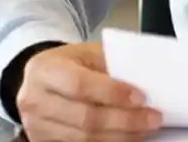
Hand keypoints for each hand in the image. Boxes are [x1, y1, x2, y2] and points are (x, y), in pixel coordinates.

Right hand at [16, 42, 162, 140]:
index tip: (140, 97)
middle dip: (124, 120)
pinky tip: (126, 138)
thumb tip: (145, 83)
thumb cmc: (69, 64)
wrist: (40, 80)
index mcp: (44, 70)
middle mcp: (34, 100)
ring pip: (83, 139)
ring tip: (143, 129)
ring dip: (120, 137)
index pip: (80, 85)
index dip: (112, 93)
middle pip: (84, 118)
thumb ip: (110, 65)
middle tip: (153, 118)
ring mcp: (36, 127)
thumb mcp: (87, 54)